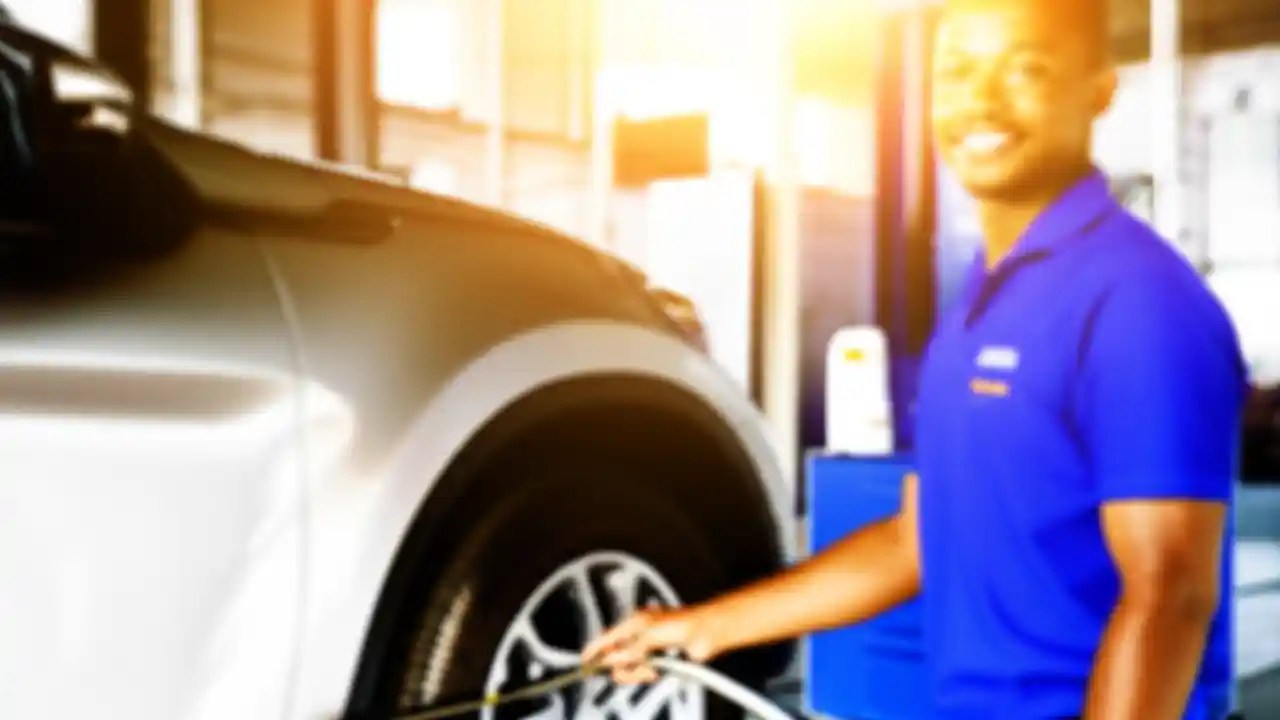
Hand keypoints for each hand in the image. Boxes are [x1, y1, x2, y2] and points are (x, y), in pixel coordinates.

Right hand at [580, 605, 716, 684]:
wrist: (704, 633)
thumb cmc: (681, 624)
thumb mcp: (648, 637)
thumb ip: (627, 650)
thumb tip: (611, 659)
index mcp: (633, 623)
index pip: (606, 637)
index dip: (594, 649)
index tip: (584, 661)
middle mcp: (639, 635)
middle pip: (617, 657)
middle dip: (622, 665)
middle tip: (631, 668)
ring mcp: (650, 649)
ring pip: (630, 668)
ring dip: (637, 672)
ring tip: (649, 670)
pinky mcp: (660, 661)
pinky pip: (644, 673)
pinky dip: (647, 675)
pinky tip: (656, 671)